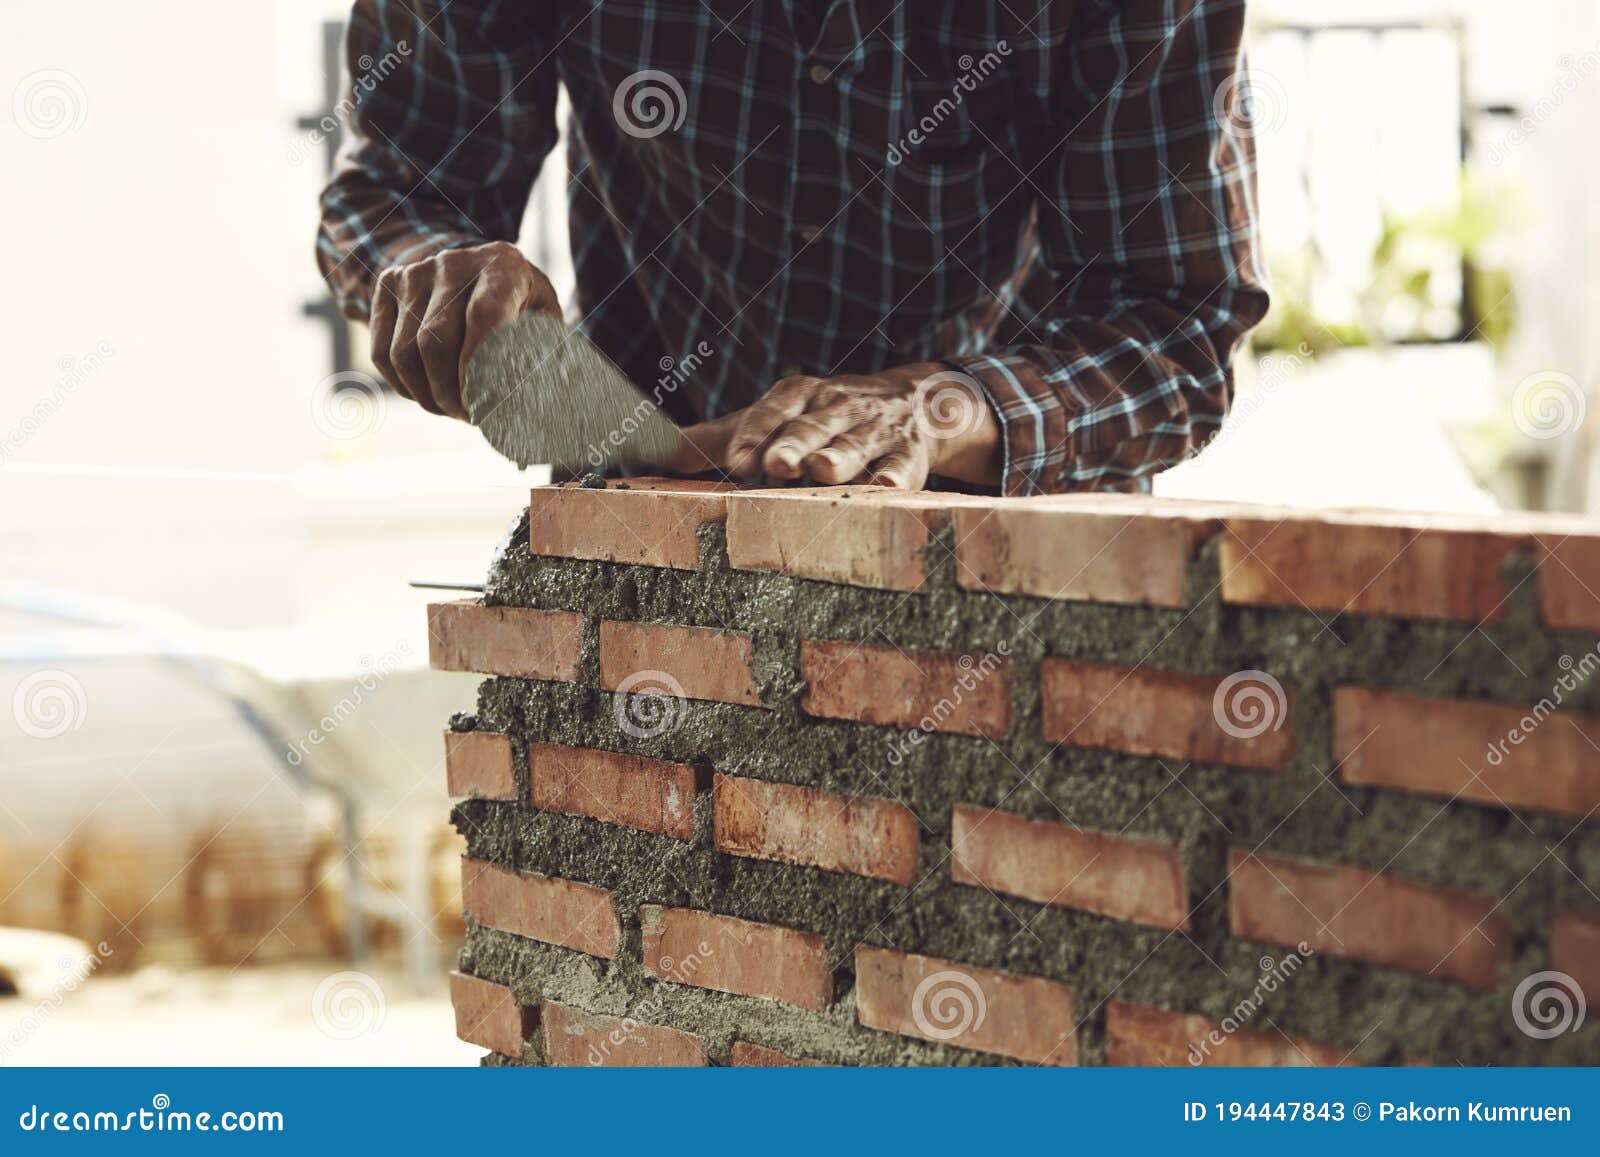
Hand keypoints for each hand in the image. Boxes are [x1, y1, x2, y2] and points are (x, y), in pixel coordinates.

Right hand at [369, 241, 560, 418]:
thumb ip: (543, 359)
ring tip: (452, 410)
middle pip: (435, 340)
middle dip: (450, 393)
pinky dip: (403, 386)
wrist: (476, 268)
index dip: (479, 367)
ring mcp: (415, 271)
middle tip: (470, 418)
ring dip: (427, 396)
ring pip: (404, 352)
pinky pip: (383, 352)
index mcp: (502, 266)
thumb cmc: (519, 305)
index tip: (484, 405)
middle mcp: (453, 262)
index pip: (483, 315)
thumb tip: (537, 414)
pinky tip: (427, 395)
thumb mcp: (542, 322)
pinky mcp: (388, 285)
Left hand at [665, 363, 1000, 488]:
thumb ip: (717, 436)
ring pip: (856, 443)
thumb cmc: (825, 418)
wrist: (917, 401)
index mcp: (800, 394)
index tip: (737, 462)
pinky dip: (895, 477)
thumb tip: (646, 450)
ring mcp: (876, 429)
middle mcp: (837, 406)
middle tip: (777, 464)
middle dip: (794, 443)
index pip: (773, 409)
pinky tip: (887, 488)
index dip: (755, 433)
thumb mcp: (776, 416)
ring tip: (823, 471)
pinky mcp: (909, 454)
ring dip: (840, 456)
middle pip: (812, 425)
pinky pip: (902, 466)